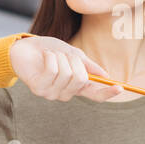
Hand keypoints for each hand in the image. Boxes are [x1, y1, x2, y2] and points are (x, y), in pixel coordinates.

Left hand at [9, 35, 123, 101]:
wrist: (24, 48)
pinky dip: (51, 57)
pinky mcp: (39, 89)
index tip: (120, 87)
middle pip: (82, 79)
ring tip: (52, 55)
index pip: (95, 95)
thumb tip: (106, 76)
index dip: (107, 93)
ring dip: (61, 57)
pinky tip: (45, 57)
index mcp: (76, 87)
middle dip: (75, 61)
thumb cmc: (49, 50)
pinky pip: (54, 70)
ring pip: (68, 74)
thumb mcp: (73, 54)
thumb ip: (88, 66)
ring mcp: (52, 93)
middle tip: (63, 55)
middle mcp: (65, 93)